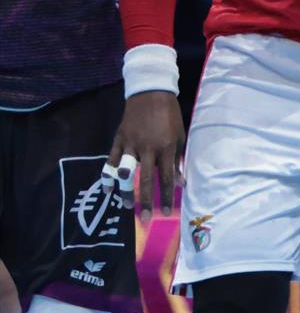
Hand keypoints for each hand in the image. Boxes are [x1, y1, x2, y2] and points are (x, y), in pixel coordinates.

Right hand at [108, 90, 185, 218]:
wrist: (151, 94)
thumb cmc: (170, 117)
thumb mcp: (179, 138)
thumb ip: (177, 160)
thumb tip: (180, 182)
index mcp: (165, 149)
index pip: (166, 178)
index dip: (166, 196)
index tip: (166, 213)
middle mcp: (147, 148)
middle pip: (146, 179)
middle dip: (146, 200)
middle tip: (145, 218)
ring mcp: (131, 144)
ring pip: (126, 171)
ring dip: (125, 190)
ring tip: (125, 206)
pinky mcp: (119, 139)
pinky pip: (111, 159)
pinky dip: (108, 174)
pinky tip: (108, 188)